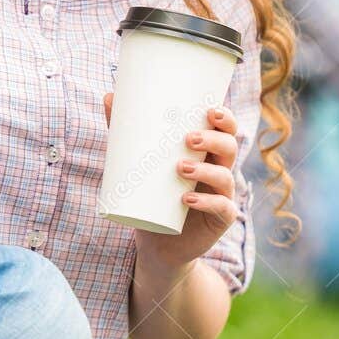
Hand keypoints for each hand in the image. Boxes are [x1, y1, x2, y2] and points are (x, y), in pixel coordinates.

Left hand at [106, 95, 242, 275]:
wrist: (158, 242)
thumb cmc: (152, 195)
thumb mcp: (140, 163)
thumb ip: (126, 132)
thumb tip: (109, 96)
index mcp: (206, 153)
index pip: (225, 130)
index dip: (225, 118)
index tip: (211, 110)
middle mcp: (219, 171)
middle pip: (229, 148)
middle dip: (213, 140)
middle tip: (189, 139)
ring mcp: (221, 196)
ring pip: (225, 177)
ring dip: (205, 171)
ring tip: (181, 168)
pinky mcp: (219, 220)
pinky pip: (222, 209)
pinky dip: (206, 203)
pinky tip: (187, 201)